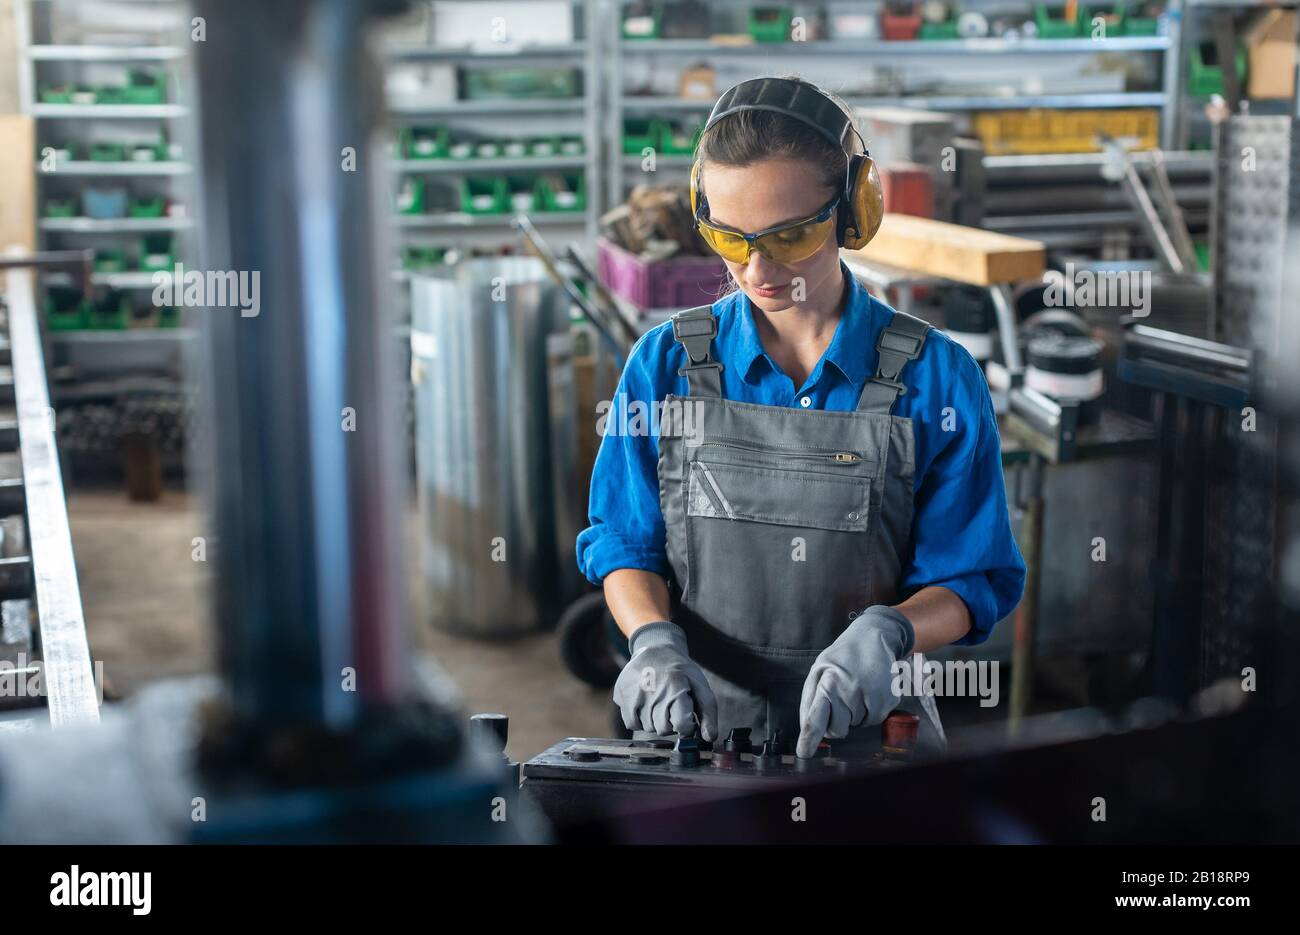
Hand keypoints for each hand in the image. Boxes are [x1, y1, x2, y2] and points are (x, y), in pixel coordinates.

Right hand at [613, 621, 717, 740]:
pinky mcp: (621, 694)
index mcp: (676, 689)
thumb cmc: (680, 671)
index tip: (687, 718)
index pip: (682, 726)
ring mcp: (634, 693)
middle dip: (671, 723)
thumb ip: (708, 714)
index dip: (687, 726)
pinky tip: (646, 705)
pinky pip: (631, 724)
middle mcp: (653, 691)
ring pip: (647, 728)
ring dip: (655, 721)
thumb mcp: (700, 686)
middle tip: (672, 707)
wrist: (655, 648)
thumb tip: (709, 738)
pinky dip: (640, 720)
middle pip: (663, 729)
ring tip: (659, 702)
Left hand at [796, 605, 914, 757]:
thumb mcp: (820, 671)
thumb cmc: (843, 657)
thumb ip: (811, 700)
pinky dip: (870, 712)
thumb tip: (806, 728)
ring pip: (856, 726)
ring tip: (856, 689)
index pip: (815, 718)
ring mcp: (870, 697)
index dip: (808, 739)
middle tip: (839, 701)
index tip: (804, 754)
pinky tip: (869, 692)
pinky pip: (873, 721)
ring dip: (854, 714)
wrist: (874, 637)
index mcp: (828, 684)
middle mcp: (849, 692)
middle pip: (837, 730)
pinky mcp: (888, 700)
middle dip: (835, 723)